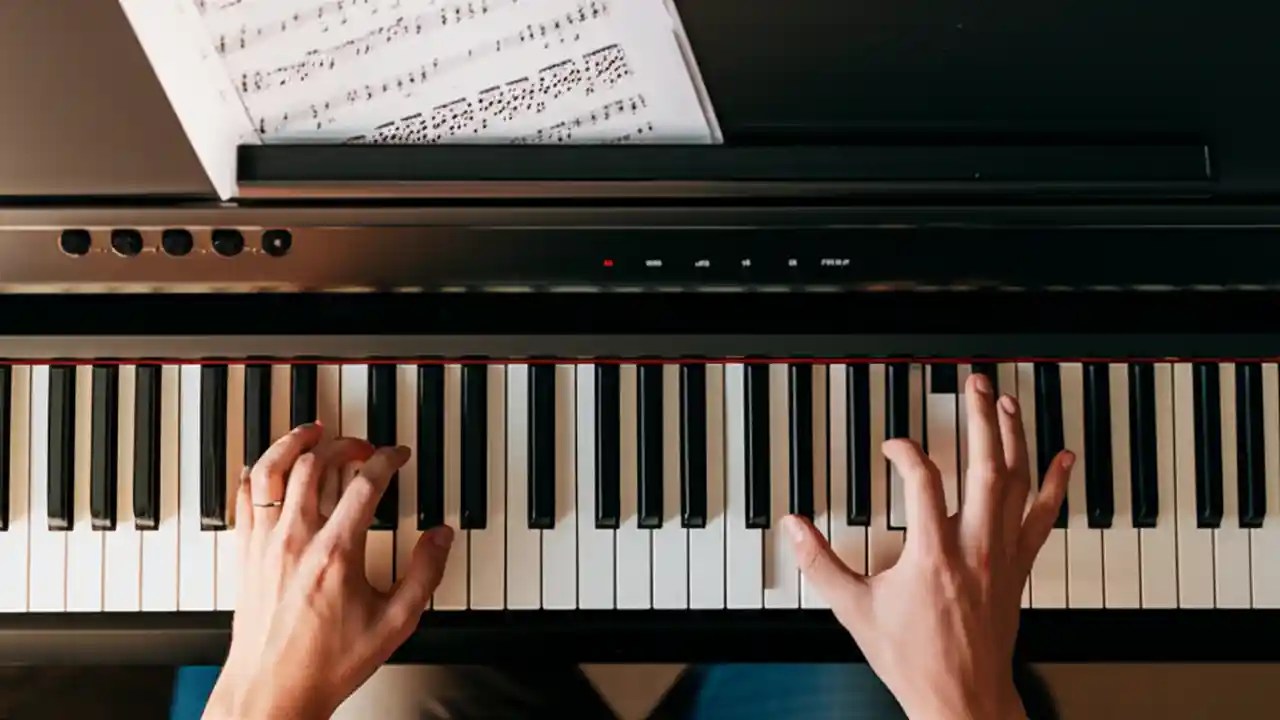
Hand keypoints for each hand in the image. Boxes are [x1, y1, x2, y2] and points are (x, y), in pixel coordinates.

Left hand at [204, 424, 454, 719]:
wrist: (273, 690)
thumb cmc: (326, 663)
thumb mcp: (395, 622)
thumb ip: (424, 574)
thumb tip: (440, 537)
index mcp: (336, 553)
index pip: (365, 483)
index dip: (387, 460)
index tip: (397, 456)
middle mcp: (295, 540)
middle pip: (316, 463)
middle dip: (345, 444)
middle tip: (363, 447)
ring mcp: (264, 543)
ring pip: (272, 470)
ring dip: (294, 442)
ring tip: (312, 432)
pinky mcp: (244, 552)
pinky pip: (244, 496)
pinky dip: (257, 472)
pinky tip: (268, 466)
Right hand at [785, 372, 1072, 719]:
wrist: (961, 696)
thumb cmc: (913, 658)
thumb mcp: (854, 610)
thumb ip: (821, 564)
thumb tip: (794, 528)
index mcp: (932, 552)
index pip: (924, 479)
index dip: (907, 452)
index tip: (894, 446)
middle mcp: (974, 546)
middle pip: (985, 466)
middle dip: (980, 418)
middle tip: (973, 384)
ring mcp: (1003, 555)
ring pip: (1017, 483)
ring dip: (1014, 438)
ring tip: (1005, 403)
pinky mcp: (1020, 567)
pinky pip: (1044, 518)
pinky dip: (1056, 485)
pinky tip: (1063, 458)